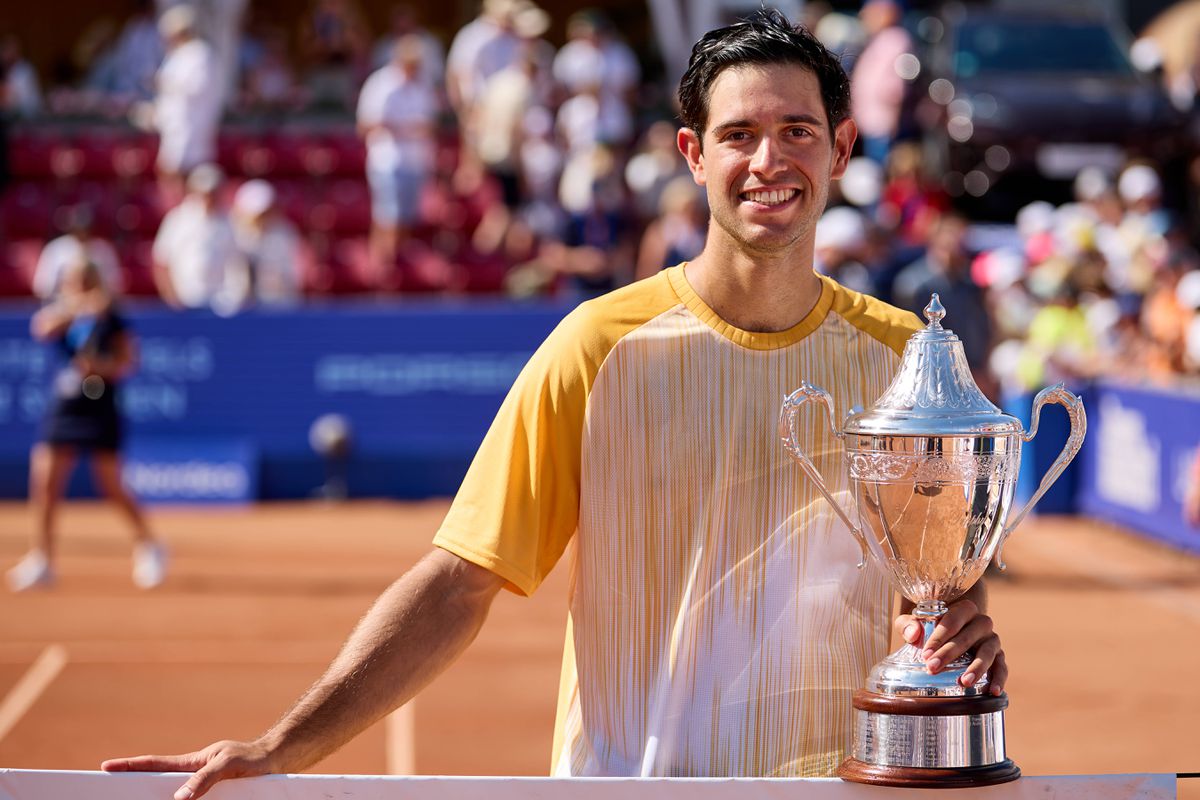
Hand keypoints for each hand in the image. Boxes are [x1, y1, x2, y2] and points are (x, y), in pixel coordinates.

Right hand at [101, 739, 275, 799]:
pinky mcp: (213, 797)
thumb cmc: (251, 758)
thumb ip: (204, 779)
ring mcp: (201, 787)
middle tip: (111, 791)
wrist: (274, 762)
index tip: (107, 766)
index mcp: (192, 762)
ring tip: (138, 799)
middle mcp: (193, 776)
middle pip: (158, 783)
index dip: (131, 766)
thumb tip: (179, 798)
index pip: (156, 764)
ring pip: (175, 797)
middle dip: (136, 787)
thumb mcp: (227, 764)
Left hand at [894, 598, 1007, 695]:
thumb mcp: (914, 621)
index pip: (952, 620)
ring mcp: (992, 639)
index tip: (926, 654)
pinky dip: (999, 679)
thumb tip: (913, 634)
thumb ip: (907, 624)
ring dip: (977, 668)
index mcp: (964, 609)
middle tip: (933, 668)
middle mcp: (981, 622)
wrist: (949, 633)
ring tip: (964, 682)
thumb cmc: (929, 626)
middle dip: (949, 654)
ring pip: (988, 652)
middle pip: (967, 637)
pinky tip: (992, 691)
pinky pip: (1002, 667)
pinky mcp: (999, 656)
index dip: (939, 637)